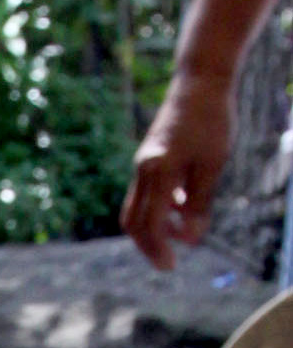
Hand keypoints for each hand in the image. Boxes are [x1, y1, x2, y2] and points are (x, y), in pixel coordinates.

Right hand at [120, 70, 234, 270]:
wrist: (200, 82)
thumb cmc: (212, 121)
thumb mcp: (213, 165)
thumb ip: (199, 204)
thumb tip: (190, 238)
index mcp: (159, 171)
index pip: (151, 223)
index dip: (160, 249)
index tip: (172, 265)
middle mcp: (144, 169)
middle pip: (133, 221)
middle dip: (147, 245)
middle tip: (167, 262)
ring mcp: (143, 164)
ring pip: (136, 208)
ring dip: (153, 227)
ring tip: (179, 235)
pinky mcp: (147, 159)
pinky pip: (145, 192)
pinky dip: (158, 208)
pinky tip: (181, 207)